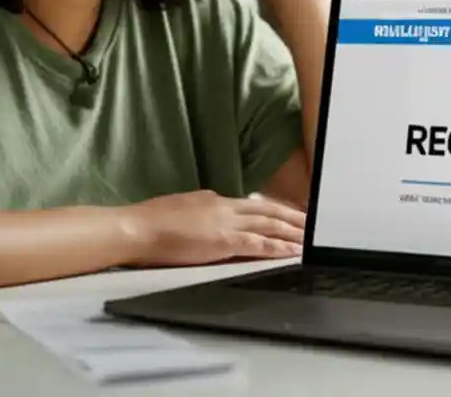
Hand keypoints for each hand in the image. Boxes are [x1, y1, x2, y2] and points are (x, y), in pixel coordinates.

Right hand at [122, 190, 305, 265]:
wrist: (138, 227)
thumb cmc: (150, 221)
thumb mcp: (180, 207)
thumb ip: (198, 210)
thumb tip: (206, 214)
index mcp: (214, 199)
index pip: (251, 204)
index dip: (273, 209)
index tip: (289, 213)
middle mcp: (225, 206)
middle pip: (267, 210)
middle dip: (291, 217)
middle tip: (312, 222)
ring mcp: (226, 223)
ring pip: (269, 224)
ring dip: (292, 231)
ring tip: (311, 237)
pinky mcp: (224, 241)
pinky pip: (259, 244)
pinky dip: (279, 247)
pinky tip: (293, 251)